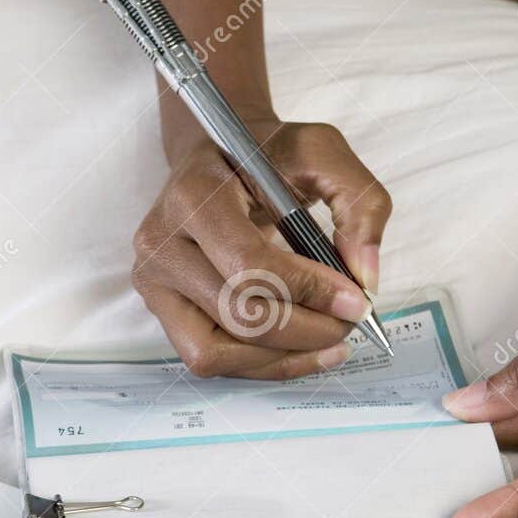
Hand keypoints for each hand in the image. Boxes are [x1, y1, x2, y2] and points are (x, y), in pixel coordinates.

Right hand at [132, 119, 389, 378]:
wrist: (215, 156)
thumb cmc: (266, 154)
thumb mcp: (322, 152)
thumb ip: (360, 204)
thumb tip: (364, 277)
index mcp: (194, 194)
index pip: (249, 264)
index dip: (308, 291)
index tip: (356, 300)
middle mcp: (160, 242)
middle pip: (237, 316)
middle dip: (306, 330)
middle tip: (348, 323)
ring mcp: (153, 282)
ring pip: (216, 353)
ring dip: (283, 357)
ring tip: (328, 341)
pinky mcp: (161, 310)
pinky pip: (209, 359)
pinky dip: (261, 365)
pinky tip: (300, 349)